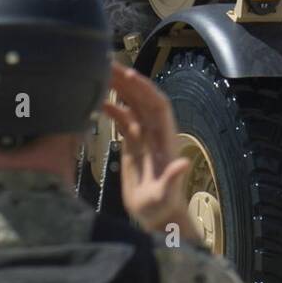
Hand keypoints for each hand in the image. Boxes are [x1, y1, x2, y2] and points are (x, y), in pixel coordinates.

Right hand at [102, 63, 194, 239]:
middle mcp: (156, 133)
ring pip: (133, 106)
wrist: (157, 218)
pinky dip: (113, 108)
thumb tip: (183, 163)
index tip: (130, 76)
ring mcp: (144, 137)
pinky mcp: (133, 144)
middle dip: (129, 81)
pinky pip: (124, 120)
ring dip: (120, 89)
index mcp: (165, 139)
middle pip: (143, 99)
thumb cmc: (162, 207)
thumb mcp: (166, 195)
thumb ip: (173, 178)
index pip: (158, 106)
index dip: (146, 89)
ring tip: (101, 74)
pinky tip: (98, 102)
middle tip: (109, 65)